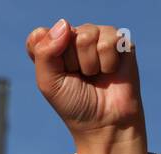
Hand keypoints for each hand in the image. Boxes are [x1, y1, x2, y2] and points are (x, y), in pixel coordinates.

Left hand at [26, 20, 147, 153]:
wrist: (104, 122)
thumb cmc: (74, 104)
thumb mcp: (48, 83)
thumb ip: (44, 52)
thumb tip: (64, 24)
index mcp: (52, 48)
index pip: (40, 35)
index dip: (47, 55)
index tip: (56, 75)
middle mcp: (74, 38)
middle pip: (66, 33)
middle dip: (72, 62)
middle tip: (80, 78)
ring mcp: (98, 37)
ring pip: (87, 35)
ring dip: (90, 63)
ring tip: (95, 75)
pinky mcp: (120, 41)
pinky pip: (109, 40)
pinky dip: (107, 62)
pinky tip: (109, 71)